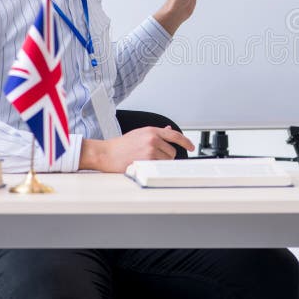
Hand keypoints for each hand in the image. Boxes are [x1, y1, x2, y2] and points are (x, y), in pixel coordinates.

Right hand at [79, 126, 195, 172]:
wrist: (107, 153)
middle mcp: (152, 139)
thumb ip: (156, 133)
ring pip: (167, 161)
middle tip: (153, 157)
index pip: (175, 135)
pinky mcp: (146, 161)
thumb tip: (169, 130)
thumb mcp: (139, 134)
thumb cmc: (121, 145)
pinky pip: (159, 167)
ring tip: (146, 160)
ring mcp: (150, 150)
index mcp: (151, 131)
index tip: (191, 146)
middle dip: (166, 156)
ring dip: (160, 163)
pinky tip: (144, 165)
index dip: (186, 142)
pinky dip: (154, 168)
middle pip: (172, 151)